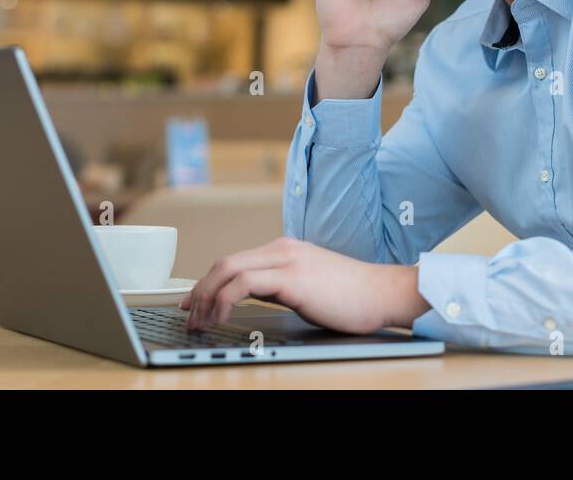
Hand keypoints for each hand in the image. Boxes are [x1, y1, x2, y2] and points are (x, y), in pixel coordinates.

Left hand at [180, 236, 428, 334]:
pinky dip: (222, 300)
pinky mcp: (292, 278)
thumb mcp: (310, 284)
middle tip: (188, 314)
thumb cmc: (355, 295)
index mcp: (286, 250)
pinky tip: (220, 319)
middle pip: (224, 263)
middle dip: (199, 289)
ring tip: (199, 322)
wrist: (384, 293)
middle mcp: (283, 249)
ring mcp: (287, 261)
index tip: (193, 302)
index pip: (235, 261)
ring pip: (227, 269)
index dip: (207, 281)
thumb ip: (281, 284)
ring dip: (205, 297)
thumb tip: (254, 296)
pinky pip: (243, 284)